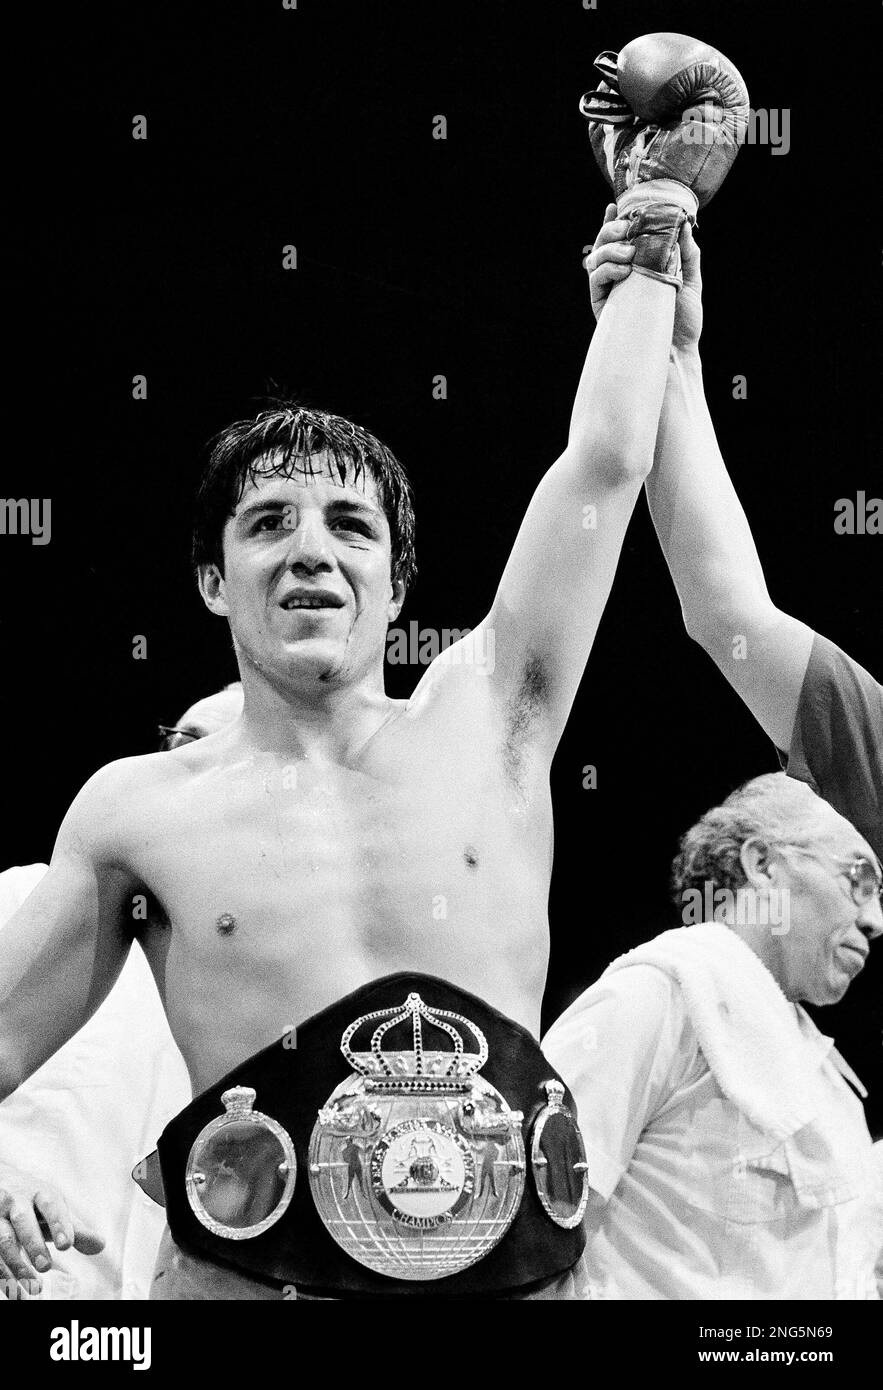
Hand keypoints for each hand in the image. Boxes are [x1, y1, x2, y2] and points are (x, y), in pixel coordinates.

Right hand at [0, 1165, 103, 1297]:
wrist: (0, 1183)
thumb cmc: (33, 1202)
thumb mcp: (54, 1209)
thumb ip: (75, 1229)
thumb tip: (101, 1245)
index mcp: (40, 1193)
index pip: (51, 1205)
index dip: (59, 1224)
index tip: (67, 1245)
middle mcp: (17, 1201)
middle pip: (23, 1220)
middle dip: (34, 1244)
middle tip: (46, 1267)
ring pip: (3, 1239)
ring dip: (16, 1264)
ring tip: (34, 1286)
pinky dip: (2, 1275)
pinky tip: (14, 1291)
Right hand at [584, 204, 702, 350]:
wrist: (676, 351)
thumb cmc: (684, 319)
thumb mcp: (690, 280)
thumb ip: (687, 252)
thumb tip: (684, 222)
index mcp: (639, 265)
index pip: (623, 237)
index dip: (616, 220)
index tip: (617, 206)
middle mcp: (621, 274)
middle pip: (604, 242)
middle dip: (611, 230)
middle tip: (627, 228)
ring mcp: (610, 289)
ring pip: (596, 257)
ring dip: (609, 248)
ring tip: (629, 252)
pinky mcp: (603, 306)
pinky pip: (595, 280)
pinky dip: (606, 269)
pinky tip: (623, 269)